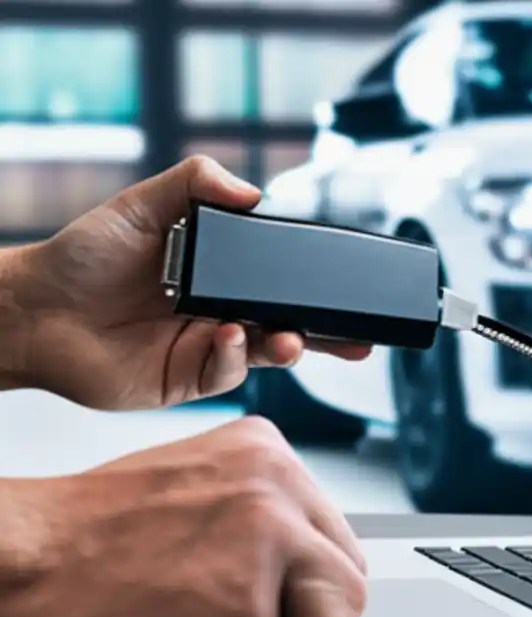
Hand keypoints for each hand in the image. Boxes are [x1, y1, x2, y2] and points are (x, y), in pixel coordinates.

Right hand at [0, 417, 366, 616]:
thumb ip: (263, 512)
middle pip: (346, 580)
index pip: (335, 537)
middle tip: (224, 614)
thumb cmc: (86, 532)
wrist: (16, 558)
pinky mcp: (244, 607)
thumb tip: (312, 562)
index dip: (299, 580)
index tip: (252, 587)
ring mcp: (266, 543)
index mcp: (269, 451)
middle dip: (297, 613)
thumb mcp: (197, 488)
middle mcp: (279, 485)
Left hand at [10, 156, 370, 409]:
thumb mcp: (141, 204)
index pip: (280, 280)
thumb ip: (195, 183)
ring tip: (290, 339)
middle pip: (291, 323)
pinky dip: (235, 356)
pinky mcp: (187, 379)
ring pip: (268, 352)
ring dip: (288, 346)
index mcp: (220, 273)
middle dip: (329, 333)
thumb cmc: (82, 258)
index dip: (317, 287)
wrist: (35, 311)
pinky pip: (228, 373)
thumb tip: (253, 191)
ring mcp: (207, 347)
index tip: (349, 287)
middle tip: (358, 338)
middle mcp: (222, 311)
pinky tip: (226, 336)